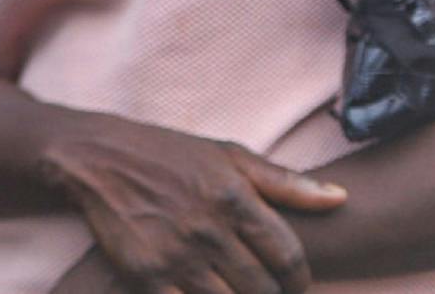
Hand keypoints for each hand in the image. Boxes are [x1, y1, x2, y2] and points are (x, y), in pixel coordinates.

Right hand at [42, 115, 343, 293]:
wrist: (92, 158)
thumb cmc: (166, 153)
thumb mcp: (226, 154)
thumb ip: (285, 182)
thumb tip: (341, 198)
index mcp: (233, 197)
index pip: (289, 258)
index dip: (300, 280)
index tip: (294, 284)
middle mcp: (208, 228)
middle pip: (264, 288)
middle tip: (262, 288)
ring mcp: (176, 255)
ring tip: (234, 288)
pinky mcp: (147, 276)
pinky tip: (205, 290)